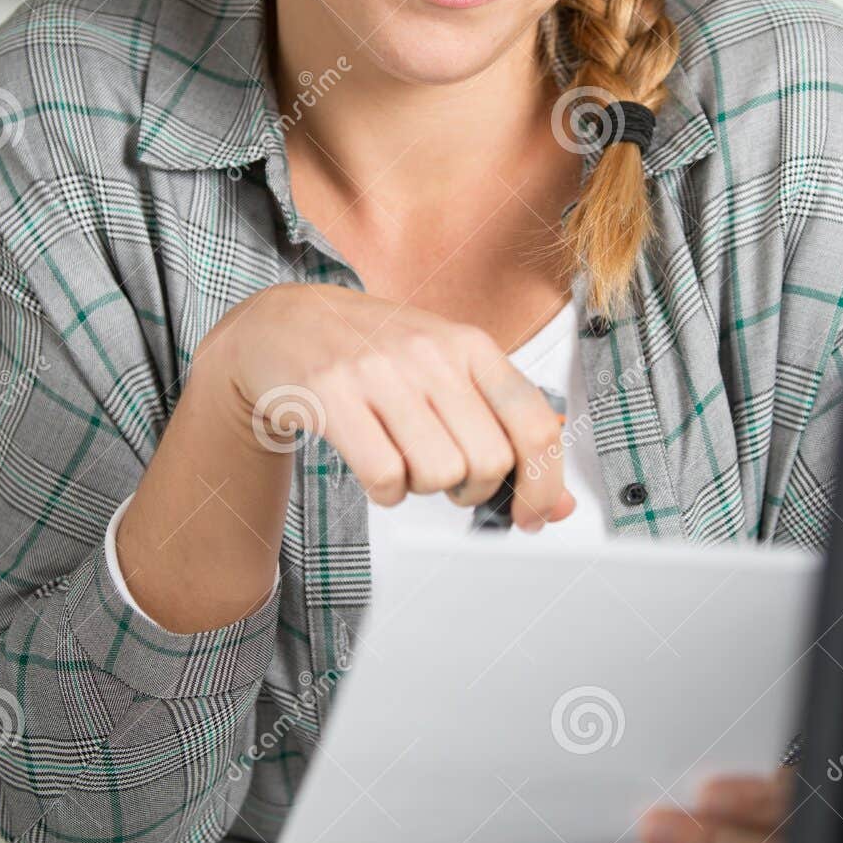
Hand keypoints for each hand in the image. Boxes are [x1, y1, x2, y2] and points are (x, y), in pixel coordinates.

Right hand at [207, 281, 576, 532]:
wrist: (283, 325)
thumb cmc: (375, 356)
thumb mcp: (448, 376)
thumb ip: (505, 432)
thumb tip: (558, 507)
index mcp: (471, 345)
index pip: (534, 425)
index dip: (543, 486)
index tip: (531, 517)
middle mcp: (431, 353)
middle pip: (489, 462)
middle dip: (473, 489)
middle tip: (446, 476)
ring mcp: (380, 372)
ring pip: (439, 474)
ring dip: (424, 488)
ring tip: (403, 461)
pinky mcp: (333, 396)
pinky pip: (386, 478)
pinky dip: (386, 493)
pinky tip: (373, 467)